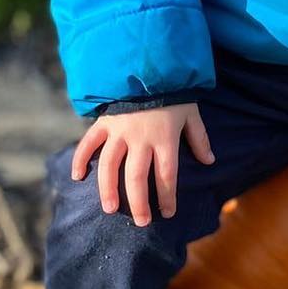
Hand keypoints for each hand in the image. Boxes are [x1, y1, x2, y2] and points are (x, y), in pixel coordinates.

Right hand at [70, 104, 214, 225]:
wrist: (150, 66)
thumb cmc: (173, 92)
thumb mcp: (191, 113)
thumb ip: (199, 138)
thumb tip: (210, 161)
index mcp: (164, 139)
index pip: (167, 175)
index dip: (167, 197)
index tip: (167, 212)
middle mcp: (140, 139)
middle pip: (137, 178)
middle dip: (138, 203)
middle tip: (140, 222)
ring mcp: (119, 132)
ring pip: (110, 166)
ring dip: (109, 190)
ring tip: (110, 209)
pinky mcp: (104, 123)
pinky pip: (88, 143)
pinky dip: (81, 159)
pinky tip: (77, 177)